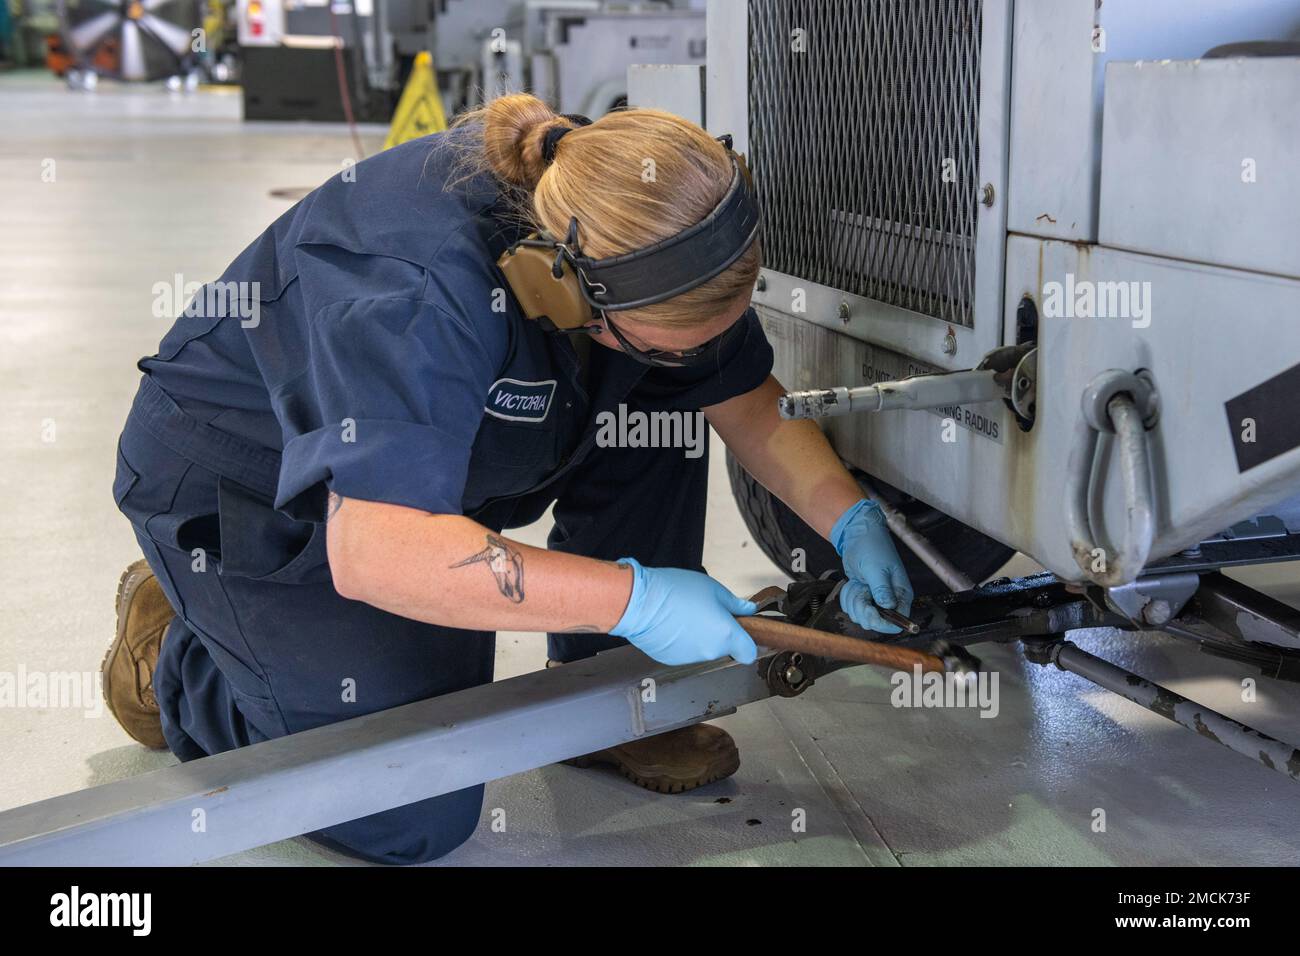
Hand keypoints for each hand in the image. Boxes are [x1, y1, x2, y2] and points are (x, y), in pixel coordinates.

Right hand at [609, 558, 758, 664]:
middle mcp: (711, 651)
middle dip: (719, 633)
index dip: (748, 643)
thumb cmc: (674, 592)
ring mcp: (691, 658)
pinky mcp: (673, 660)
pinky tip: (673, 624)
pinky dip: (683, 641)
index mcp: (726, 634)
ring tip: (685, 615)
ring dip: (700, 636)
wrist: (640, 602)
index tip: (743, 633)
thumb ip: (735, 604)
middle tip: (707, 612)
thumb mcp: (713, 589)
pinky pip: (685, 651)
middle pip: (724, 647)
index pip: (749, 653)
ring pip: (704, 649)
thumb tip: (748, 610)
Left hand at [831, 498, 914, 632]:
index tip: (870, 612)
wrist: (857, 535)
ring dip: (853, 600)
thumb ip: (882, 591)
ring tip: (857, 584)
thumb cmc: (872, 546)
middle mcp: (890, 598)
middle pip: (876, 621)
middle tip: (860, 591)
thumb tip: (888, 608)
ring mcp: (874, 598)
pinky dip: (848, 596)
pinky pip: (852, 606)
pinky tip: (852, 583)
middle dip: (863, 609)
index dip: (883, 622)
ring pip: (861, 615)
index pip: (898, 621)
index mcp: (901, 593)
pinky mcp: (862, 595)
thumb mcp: (876, 569)